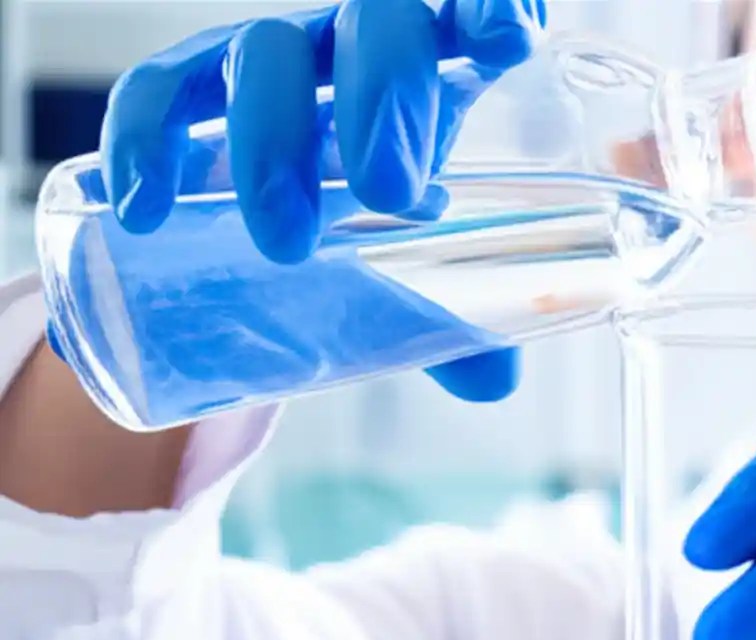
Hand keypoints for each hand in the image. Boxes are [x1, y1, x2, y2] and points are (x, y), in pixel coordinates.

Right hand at [88, 0, 546, 401]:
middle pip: (372, 24)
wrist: (279, 215)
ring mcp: (272, 59)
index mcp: (435, 73)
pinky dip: (146, 142)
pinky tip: (146, 210)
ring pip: (264, 53)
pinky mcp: (190, 87)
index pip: (467, 10)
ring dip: (274, 142)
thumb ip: (467, 317)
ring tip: (286, 241)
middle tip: (392, 193)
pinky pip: (159, 90)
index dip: (491, 5)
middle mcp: (354, 49)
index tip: (507, 43)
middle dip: (385, 99)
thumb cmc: (372, 221)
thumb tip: (494, 383)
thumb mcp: (427, 260)